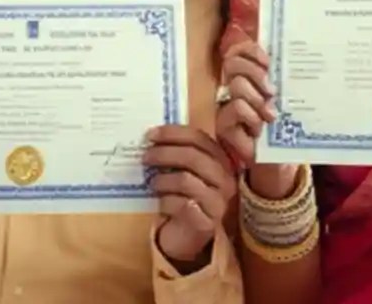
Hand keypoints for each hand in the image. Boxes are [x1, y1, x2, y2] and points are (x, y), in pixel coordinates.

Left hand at [143, 125, 236, 269]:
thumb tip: (152, 136)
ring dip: (163, 179)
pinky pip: (182, 205)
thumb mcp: (184, 172)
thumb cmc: (183, 199)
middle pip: (193, 157)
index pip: (199, 138)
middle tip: (145, 157)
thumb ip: (178, 153)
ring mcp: (219, 202)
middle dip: (164, 153)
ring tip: (152, 183)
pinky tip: (160, 203)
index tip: (149, 135)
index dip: (173, 133)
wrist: (186, 238)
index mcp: (221, 161)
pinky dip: (166, 201)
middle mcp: (225, 180)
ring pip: (186, 180)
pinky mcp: (207, 223)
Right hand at [213, 42, 298, 198]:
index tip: (269, 61)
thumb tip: (289, 51)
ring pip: (237, 85)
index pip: (239, 50)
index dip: (250, 50)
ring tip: (270, 114)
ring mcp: (225, 105)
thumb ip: (282, 77)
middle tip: (271, 91)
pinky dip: (252, 116)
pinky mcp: (222, 124)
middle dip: (255, 73)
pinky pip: (236, 108)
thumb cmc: (285, 127)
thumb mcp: (288, 98)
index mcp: (249, 75)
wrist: (280, 160)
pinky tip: (259, 128)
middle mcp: (233, 87)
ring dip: (257, 99)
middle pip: (232, 63)